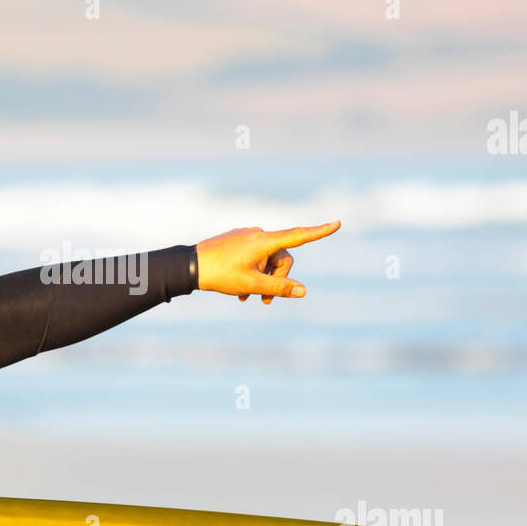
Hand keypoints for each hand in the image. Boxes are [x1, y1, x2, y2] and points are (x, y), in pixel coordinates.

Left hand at [195, 222, 339, 302]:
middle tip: (265, 302)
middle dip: (277, 279)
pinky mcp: (238, 240)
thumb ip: (279, 288)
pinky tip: (239, 290)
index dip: (319, 232)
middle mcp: (258, 234)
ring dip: (263, 279)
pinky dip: (253, 272)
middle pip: (282, 258)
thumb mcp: (252, 285)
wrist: (189, 265)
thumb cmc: (220, 275)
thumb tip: (303, 291)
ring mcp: (247, 236)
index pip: (298, 236)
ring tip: (246, 298)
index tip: (337, 224)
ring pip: (267, 260)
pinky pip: (254, 256)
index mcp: (264, 241)